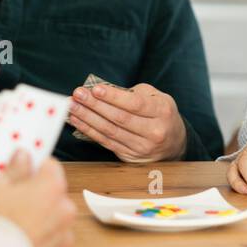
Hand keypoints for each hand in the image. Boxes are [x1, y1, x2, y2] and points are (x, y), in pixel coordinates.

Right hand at [0, 152, 75, 246]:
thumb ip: (14, 169)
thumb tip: (23, 157)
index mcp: (52, 186)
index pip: (50, 165)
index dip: (34, 168)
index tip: (23, 171)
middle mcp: (65, 209)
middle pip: (53, 193)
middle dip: (37, 195)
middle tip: (13, 202)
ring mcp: (65, 235)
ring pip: (54, 219)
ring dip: (42, 219)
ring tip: (16, 226)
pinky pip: (54, 242)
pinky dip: (42, 241)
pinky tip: (23, 242)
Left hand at [68, 82, 186, 162]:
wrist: (175, 144)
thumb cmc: (161, 114)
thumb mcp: (158, 98)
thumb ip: (135, 93)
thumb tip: (105, 92)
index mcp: (162, 112)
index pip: (135, 104)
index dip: (113, 97)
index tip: (95, 89)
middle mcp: (154, 132)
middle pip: (119, 119)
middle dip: (95, 106)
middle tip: (78, 95)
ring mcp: (142, 147)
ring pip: (110, 132)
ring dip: (87, 118)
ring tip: (72, 106)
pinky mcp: (130, 157)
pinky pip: (106, 142)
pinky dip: (89, 131)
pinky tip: (77, 121)